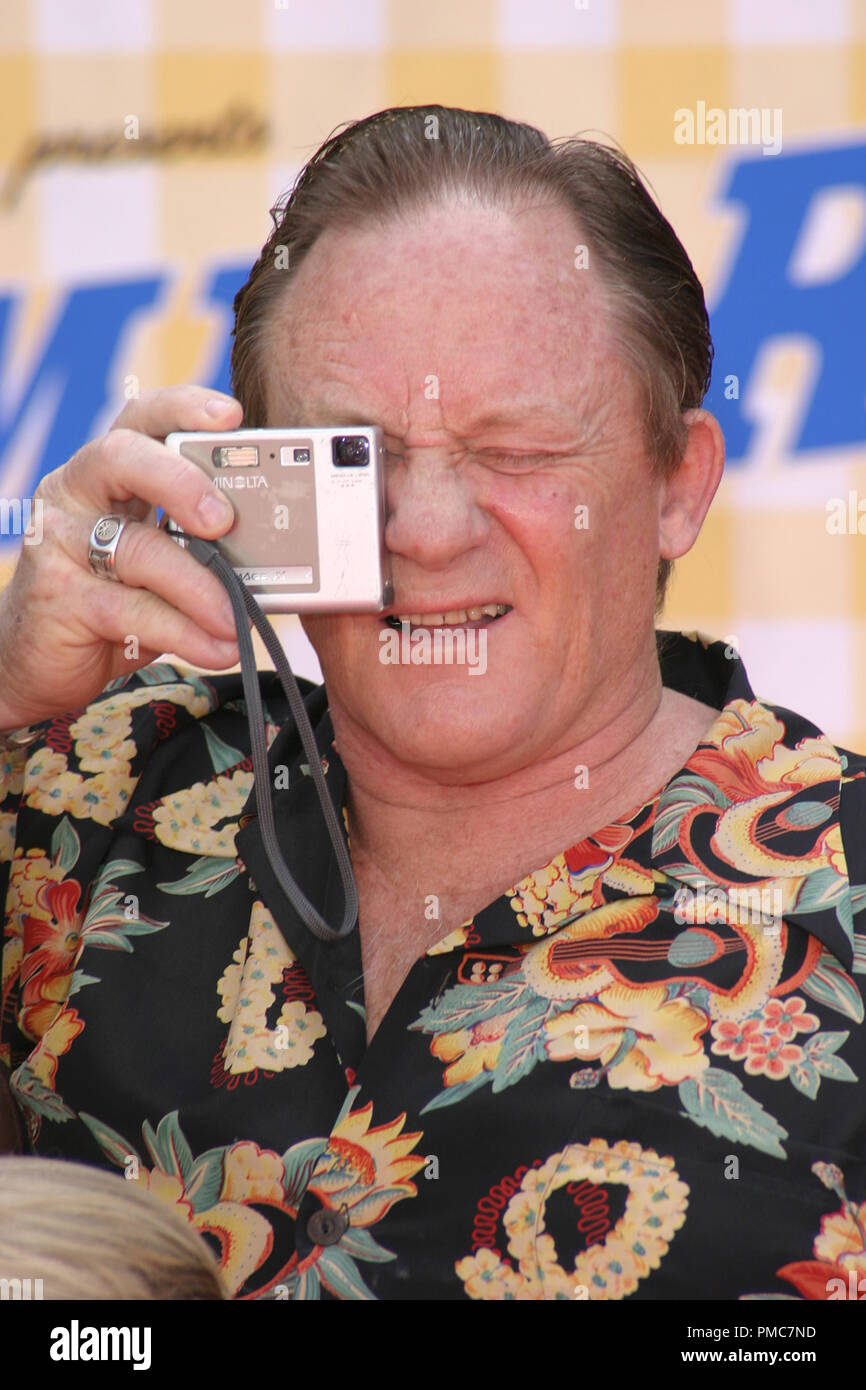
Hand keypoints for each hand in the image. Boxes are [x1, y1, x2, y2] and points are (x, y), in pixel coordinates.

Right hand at [0, 386, 244, 729]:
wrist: (38, 659)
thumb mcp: (158, 559)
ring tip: (237, 617)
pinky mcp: (60, 598)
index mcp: (108, 472)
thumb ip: (199, 542)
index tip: (231, 416)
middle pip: (125, 457)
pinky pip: (133, 609)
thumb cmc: (112, 598)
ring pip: (138, 547)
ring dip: (199, 585)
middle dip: (183, 481)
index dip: (184, 407)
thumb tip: (276, 549)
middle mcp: (76, 493)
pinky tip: (218, 647)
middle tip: (225, 521)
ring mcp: (62, 543)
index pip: (142, 419)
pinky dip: (185, 632)